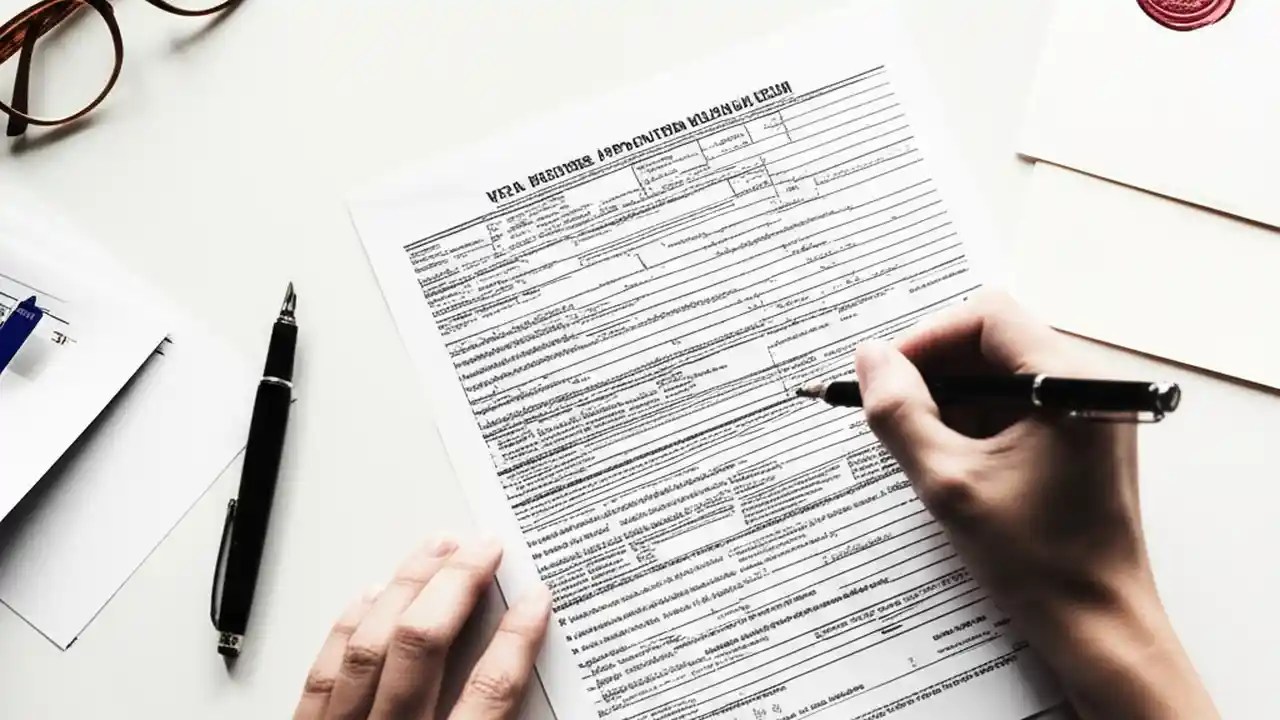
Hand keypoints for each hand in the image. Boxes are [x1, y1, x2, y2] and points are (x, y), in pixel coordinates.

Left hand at [293, 536, 550, 719]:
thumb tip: (540, 687)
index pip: (490, 692)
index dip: (517, 639)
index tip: (536, 599)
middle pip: (422, 648)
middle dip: (455, 586)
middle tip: (483, 548)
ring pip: (371, 647)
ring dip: (406, 589)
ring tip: (435, 550)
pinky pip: (324, 675)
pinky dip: (348, 628)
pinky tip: (370, 598)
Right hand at [855, 290, 1216, 718]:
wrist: (1095, 623)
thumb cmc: (1035, 559)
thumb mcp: (948, 482)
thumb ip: (900, 413)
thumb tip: (870, 359)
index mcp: (1069, 382)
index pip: (988, 317)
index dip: (928, 338)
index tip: (886, 376)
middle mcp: (1087, 383)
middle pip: (993, 340)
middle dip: (935, 370)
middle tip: (892, 411)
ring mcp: (1084, 410)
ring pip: (999, 372)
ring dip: (950, 397)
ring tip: (918, 443)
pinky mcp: (1076, 435)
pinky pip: (1013, 403)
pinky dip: (973, 420)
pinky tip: (948, 459)